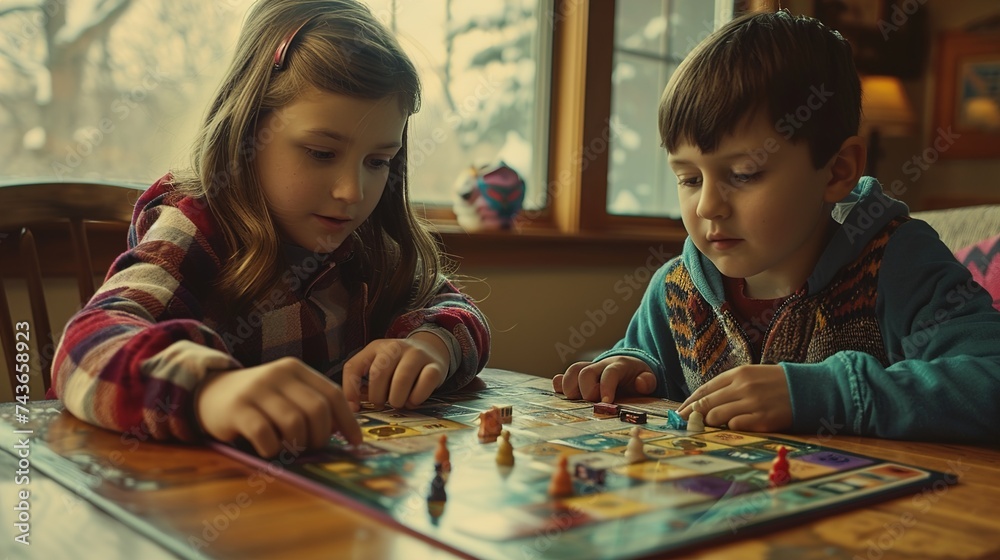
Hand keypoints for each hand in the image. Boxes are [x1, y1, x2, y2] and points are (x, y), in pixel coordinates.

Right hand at [195, 357, 361, 456]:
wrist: (208, 393)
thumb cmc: (256, 400)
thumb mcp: (285, 393)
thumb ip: (310, 404)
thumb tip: (343, 431)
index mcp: (295, 369)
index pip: (332, 394)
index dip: (348, 421)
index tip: (355, 442)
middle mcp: (278, 374)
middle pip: (317, 410)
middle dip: (320, 436)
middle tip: (312, 448)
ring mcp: (257, 389)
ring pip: (294, 423)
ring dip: (297, 445)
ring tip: (289, 449)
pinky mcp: (237, 408)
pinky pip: (266, 435)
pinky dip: (272, 450)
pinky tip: (269, 450)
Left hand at [342, 332, 449, 411]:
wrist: (431, 349)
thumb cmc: (398, 366)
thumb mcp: (378, 367)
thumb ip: (363, 385)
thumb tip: (353, 409)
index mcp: (375, 347)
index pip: (353, 367)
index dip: (350, 391)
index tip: (355, 409)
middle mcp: (395, 347)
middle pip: (379, 374)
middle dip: (378, 397)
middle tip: (382, 404)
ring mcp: (416, 354)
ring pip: (401, 379)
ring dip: (397, 399)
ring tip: (398, 403)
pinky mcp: (435, 366)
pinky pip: (425, 383)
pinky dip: (417, 398)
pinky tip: (414, 401)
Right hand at [552, 356, 656, 401]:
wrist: (626, 367)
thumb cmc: (636, 377)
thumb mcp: (648, 378)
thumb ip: (648, 381)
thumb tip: (641, 383)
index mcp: (619, 365)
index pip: (610, 372)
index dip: (606, 387)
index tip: (606, 402)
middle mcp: (600, 365)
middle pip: (586, 372)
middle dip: (586, 389)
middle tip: (591, 403)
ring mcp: (587, 370)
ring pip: (572, 371)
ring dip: (569, 386)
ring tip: (574, 400)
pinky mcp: (577, 377)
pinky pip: (563, 377)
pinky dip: (558, 385)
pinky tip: (560, 395)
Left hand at [677, 364, 791, 431]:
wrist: (810, 389)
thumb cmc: (777, 384)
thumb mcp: (752, 376)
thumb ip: (730, 386)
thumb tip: (705, 402)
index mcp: (738, 374)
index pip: (705, 389)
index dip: (689, 402)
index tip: (679, 412)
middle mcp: (742, 387)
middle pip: (706, 404)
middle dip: (692, 416)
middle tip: (683, 424)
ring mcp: (752, 403)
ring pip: (716, 416)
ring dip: (710, 423)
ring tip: (710, 427)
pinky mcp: (763, 419)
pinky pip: (735, 426)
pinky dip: (730, 428)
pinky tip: (732, 429)